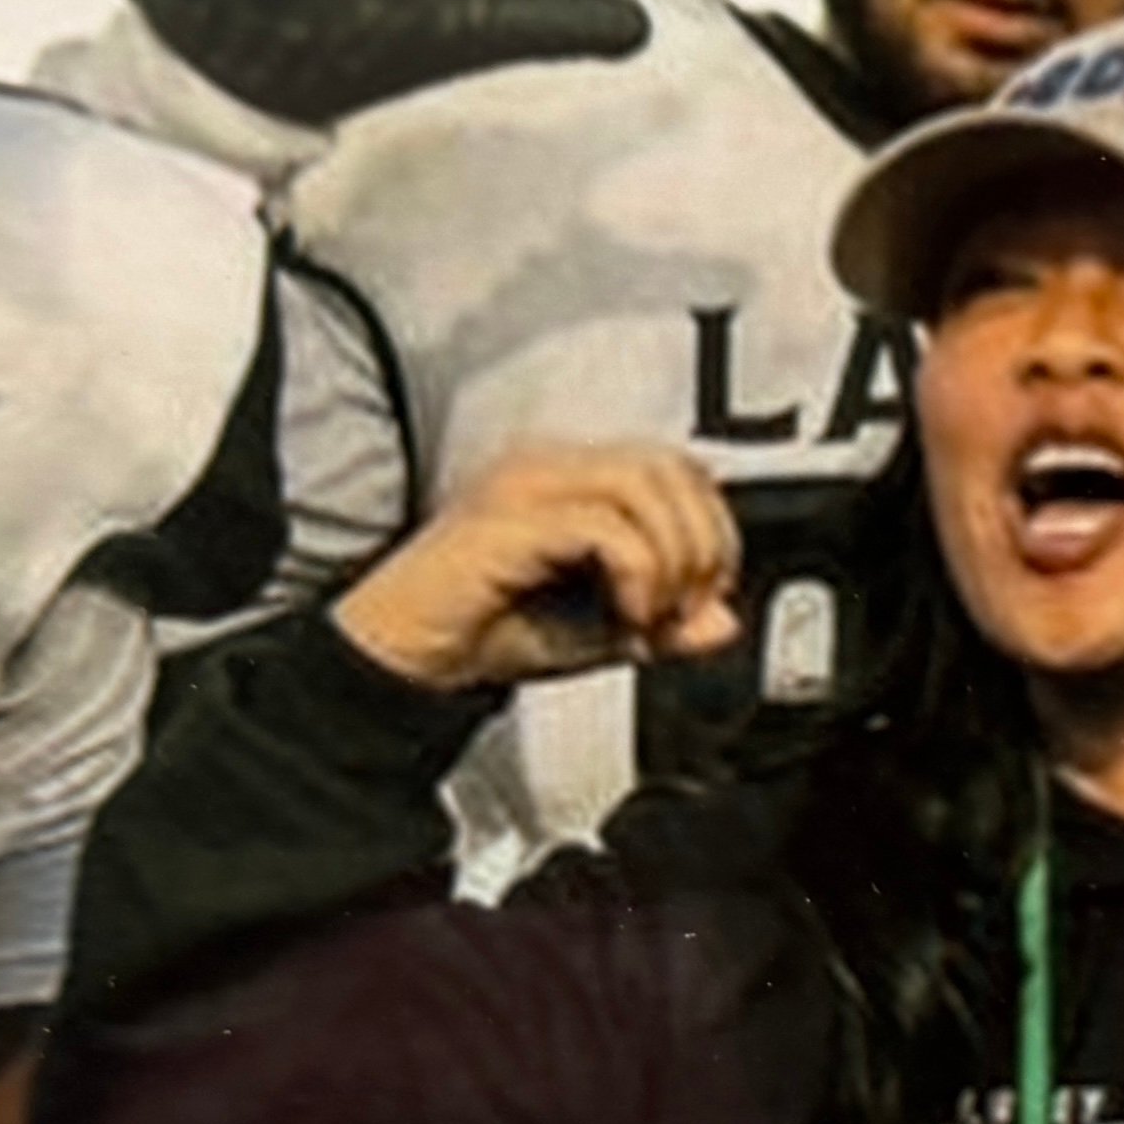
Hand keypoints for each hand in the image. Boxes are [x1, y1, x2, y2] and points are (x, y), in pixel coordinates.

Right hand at [334, 442, 741, 691]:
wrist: (400, 660)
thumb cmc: (479, 636)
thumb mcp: (595, 635)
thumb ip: (661, 624)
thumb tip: (723, 621)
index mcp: (566, 478)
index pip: (672, 465)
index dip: (710, 527)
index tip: (705, 595)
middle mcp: (547, 467)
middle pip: (670, 463)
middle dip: (702, 541)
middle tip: (688, 607)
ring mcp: (526, 486)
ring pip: (645, 483)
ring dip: (673, 556)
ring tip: (654, 613)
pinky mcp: (510, 520)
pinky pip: (606, 527)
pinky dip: (636, 574)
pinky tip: (624, 618)